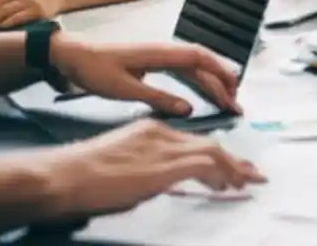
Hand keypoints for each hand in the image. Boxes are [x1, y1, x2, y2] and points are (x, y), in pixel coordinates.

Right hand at [34, 119, 264, 218]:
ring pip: (213, 151)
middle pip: (208, 144)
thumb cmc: (81, 178)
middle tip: (251, 174)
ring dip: (234, 168)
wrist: (65, 176)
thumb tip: (160, 184)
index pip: (192, 141)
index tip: (229, 169)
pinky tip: (229, 185)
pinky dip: (222, 174)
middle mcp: (161, 133)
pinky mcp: (165, 164)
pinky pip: (206, 164)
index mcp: (149, 130)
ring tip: (247, 182)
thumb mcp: (121, 168)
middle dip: (233, 161)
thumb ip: (145, 170)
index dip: (215, 156)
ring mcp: (164, 147)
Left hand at [50, 35, 242, 116]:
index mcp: (160, 52)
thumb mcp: (123, 89)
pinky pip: (184, 71)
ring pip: (196, 68)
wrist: (72, 56)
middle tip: (236, 105)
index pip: (199, 58)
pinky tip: (204, 94)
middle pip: (203, 63)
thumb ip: (157, 98)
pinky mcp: (154, 64)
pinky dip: (198, 82)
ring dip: (212, 83)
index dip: (220, 72)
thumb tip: (189, 108)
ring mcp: (160, 57)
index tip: (233, 91)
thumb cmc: (94, 70)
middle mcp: (165, 51)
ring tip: (227, 102)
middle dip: (222, 82)